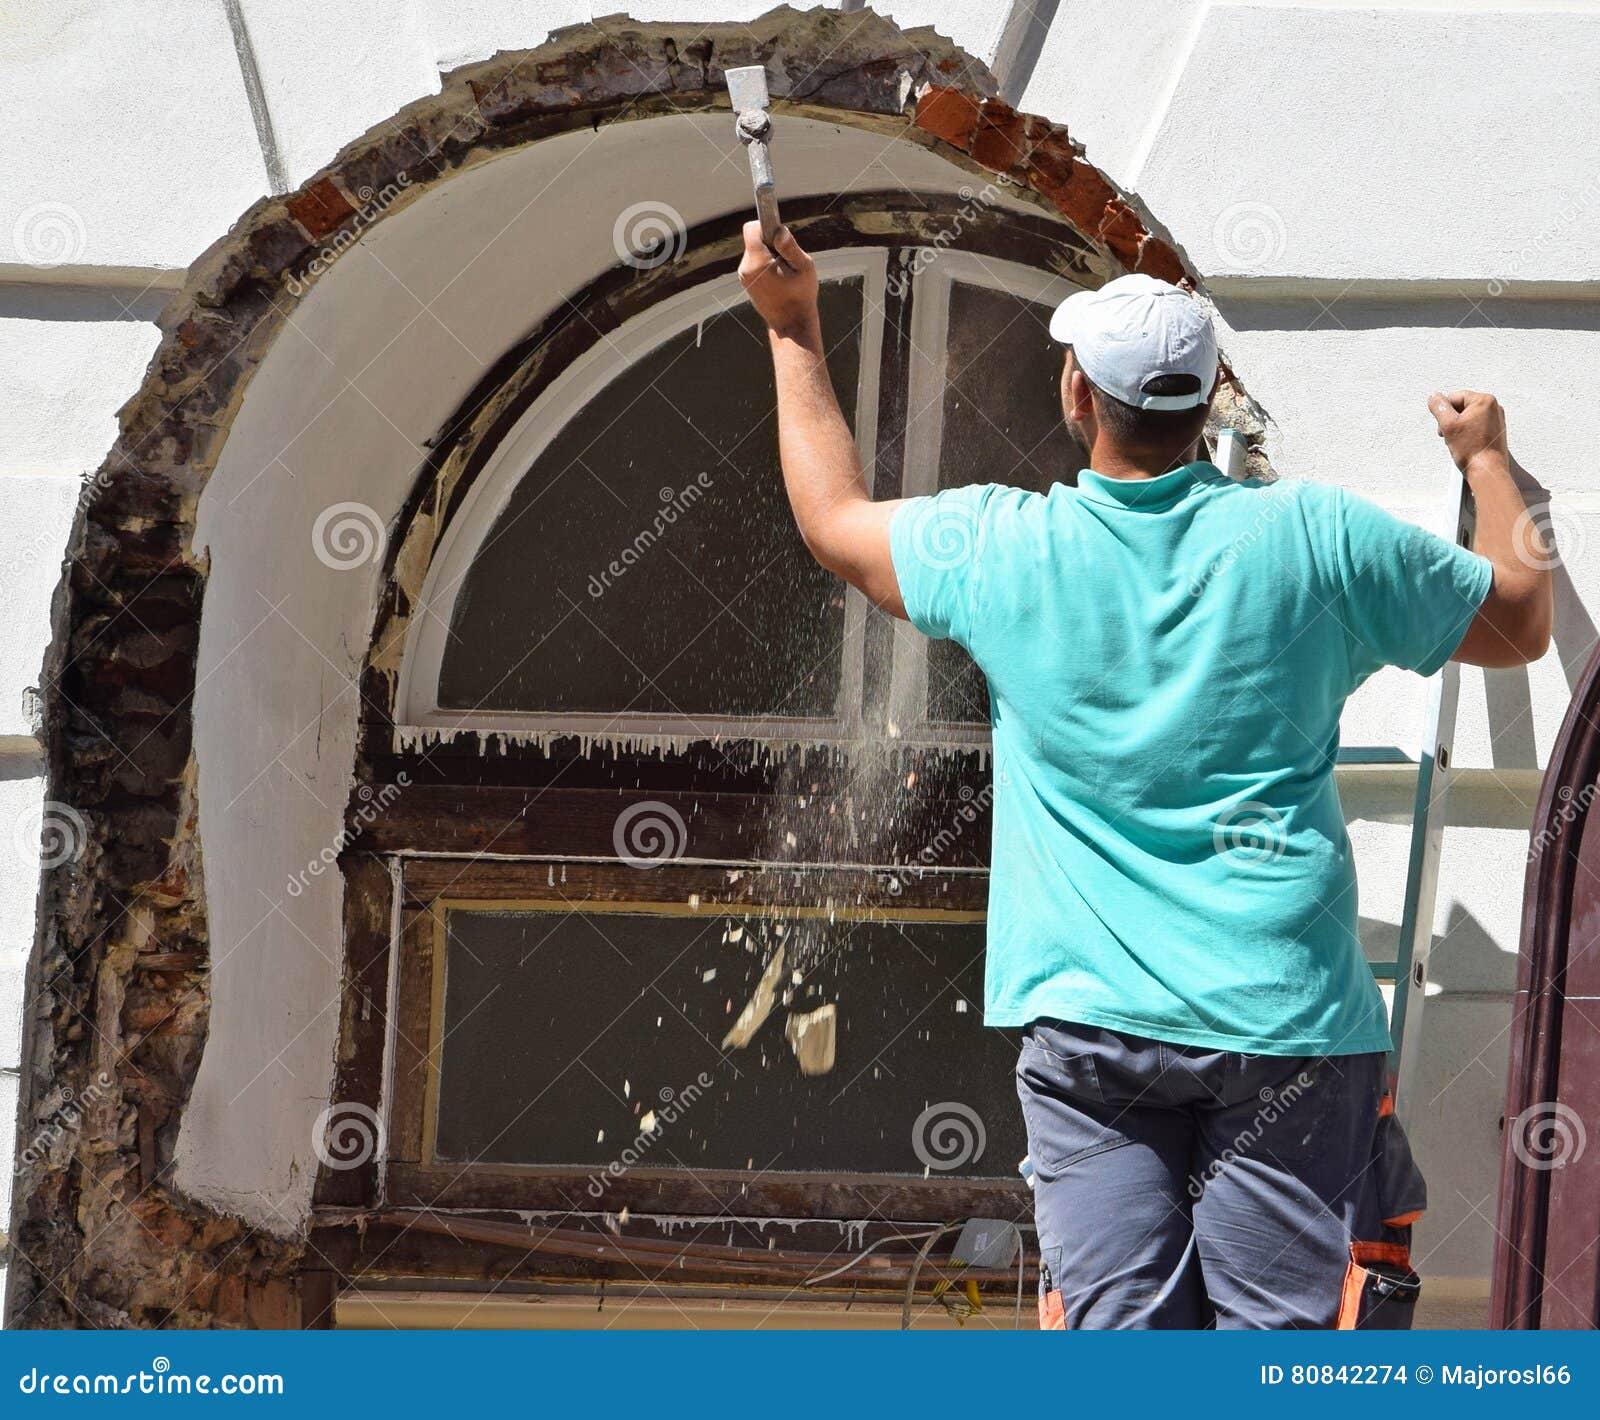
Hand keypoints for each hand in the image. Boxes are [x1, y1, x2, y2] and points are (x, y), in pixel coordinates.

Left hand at [738, 222, 817, 338]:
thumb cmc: (801, 296)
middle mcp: (745, 268)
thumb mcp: (804, 268)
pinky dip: (766, 264)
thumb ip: (790, 247)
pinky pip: (755, 262)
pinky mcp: (746, 281)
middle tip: (787, 258)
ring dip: (770, 254)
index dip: (766, 226)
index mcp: (757, 263)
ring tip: (784, 271)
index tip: (778, 232)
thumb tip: (779, 231)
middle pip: (754, 239)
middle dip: (770, 242)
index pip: (752, 229)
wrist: (791, 324)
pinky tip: (779, 278)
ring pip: (755, 251)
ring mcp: (744, 276)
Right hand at [1428, 389, 1508, 477]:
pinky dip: (1467, 434)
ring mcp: (1496, 419)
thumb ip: (1439, 407)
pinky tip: (1466, 445)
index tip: (1445, 427)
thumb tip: (1434, 397)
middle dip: (1451, 421)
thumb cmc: (1472, 450)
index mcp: (1484, 400)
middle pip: (1461, 407)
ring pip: (1467, 417)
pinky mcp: (1495, 430)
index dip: (1444, 412)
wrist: (1487, 470)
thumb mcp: (1448, 425)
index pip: (1454, 397)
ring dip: (1458, 428)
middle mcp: (1494, 407)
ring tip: (1459, 442)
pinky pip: (1475, 426)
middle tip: (1451, 435)